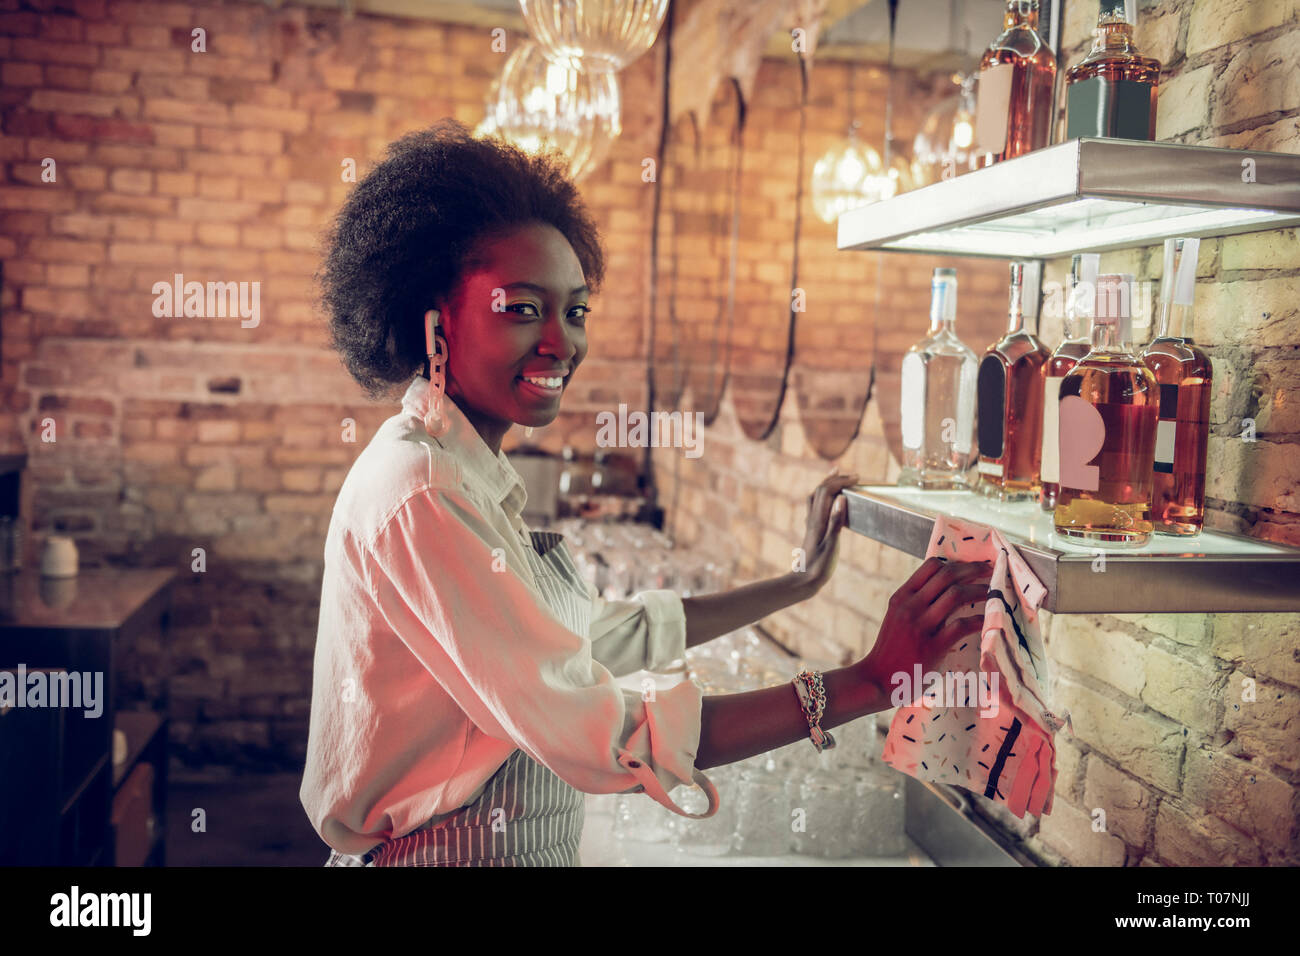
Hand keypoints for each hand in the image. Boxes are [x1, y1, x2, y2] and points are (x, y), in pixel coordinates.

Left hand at [792, 470, 857, 595]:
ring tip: (836, 477)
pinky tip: (830, 501)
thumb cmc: (819, 566)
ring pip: (816, 497)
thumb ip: (836, 521)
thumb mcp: (831, 545)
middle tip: (852, 476)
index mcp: (818, 520)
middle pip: (820, 490)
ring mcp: (811, 524)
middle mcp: (812, 519)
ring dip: (827, 485)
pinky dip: (824, 497)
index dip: (841, 481)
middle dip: (835, 479)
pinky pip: (816, 507)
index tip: (857, 478)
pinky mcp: (813, 531)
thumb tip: (841, 498)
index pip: (827, 491)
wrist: (803, 581)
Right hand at [852, 556, 992, 692]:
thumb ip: (915, 603)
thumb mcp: (896, 617)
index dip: (956, 563)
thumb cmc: (890, 649)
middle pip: (947, 576)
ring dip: (979, 591)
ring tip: (992, 593)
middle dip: (972, 570)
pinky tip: (986, 619)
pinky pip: (961, 625)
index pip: (931, 566)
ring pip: (956, 595)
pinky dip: (978, 619)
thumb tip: (944, 589)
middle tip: (989, 571)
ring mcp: (920, 626)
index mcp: (901, 597)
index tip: (972, 566)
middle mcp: (910, 607)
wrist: (877, 678)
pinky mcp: (932, 646)